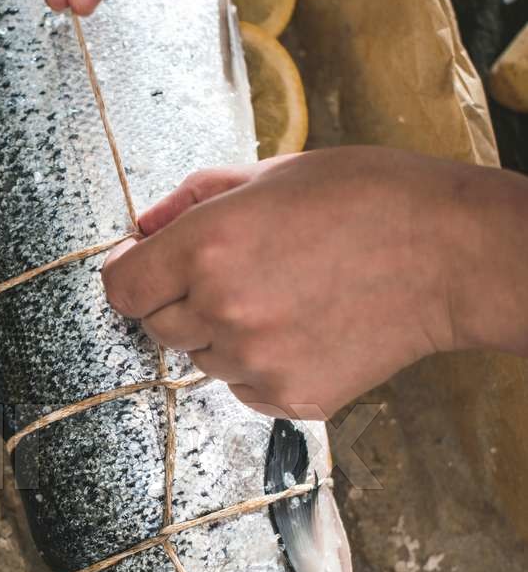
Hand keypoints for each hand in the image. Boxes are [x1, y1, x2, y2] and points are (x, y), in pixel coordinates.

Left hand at [101, 148, 527, 417]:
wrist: (451, 256)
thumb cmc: (368, 199)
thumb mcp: (272, 173)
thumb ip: (194, 199)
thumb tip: (143, 227)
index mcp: (208, 247)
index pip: (121, 288)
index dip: (129, 275)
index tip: (144, 268)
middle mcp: (223, 310)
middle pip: (157, 327)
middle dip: (180, 301)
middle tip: (236, 274)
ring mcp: (258, 362)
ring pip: (203, 359)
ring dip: (224, 334)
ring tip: (284, 297)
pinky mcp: (293, 398)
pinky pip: (246, 389)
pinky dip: (261, 366)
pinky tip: (306, 328)